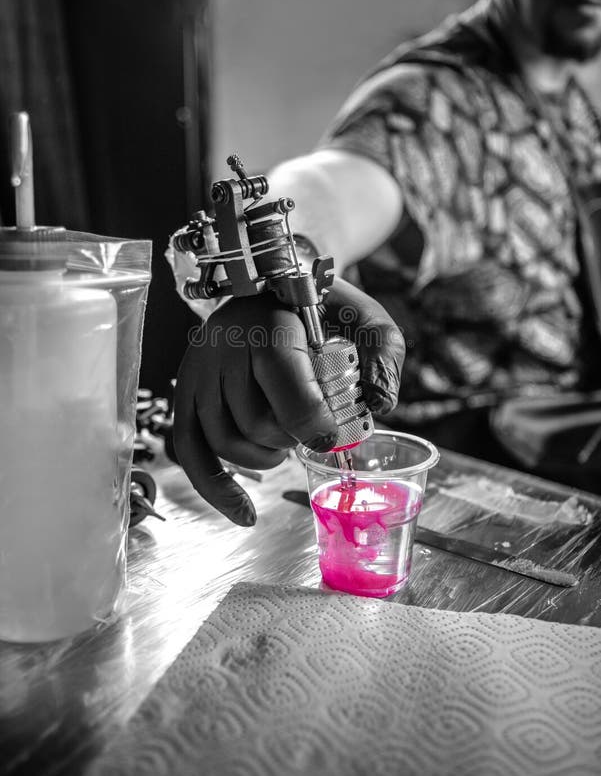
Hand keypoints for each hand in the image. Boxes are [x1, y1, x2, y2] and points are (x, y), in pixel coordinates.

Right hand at [173, 278, 404, 525]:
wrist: (269, 287)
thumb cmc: (319, 307)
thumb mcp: (362, 315)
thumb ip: (384, 351)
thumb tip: (380, 404)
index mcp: (269, 321)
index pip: (282, 379)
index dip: (311, 419)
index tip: (332, 435)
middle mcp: (224, 344)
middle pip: (256, 420)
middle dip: (293, 437)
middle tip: (312, 426)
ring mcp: (199, 370)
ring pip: (226, 440)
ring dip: (264, 457)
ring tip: (286, 440)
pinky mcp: (186, 392)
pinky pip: (189, 452)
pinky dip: (216, 488)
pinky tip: (244, 512)